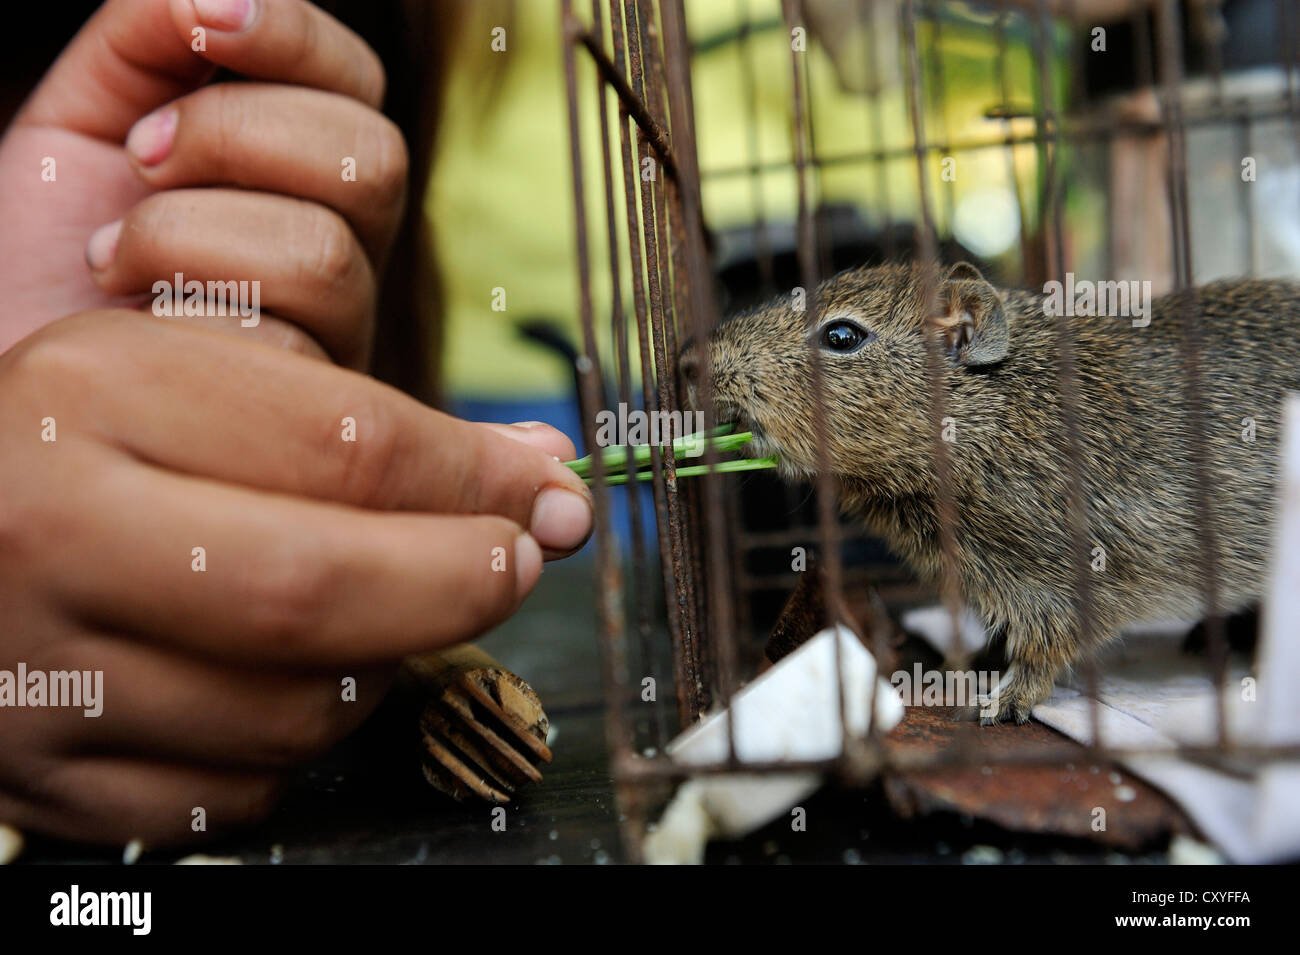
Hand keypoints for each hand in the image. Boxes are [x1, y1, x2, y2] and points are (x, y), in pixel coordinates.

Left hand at [0, 0, 404, 367]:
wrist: (19, 374)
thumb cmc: (49, 256)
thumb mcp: (84, 122)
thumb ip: (146, 38)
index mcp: (306, 169)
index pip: (357, 83)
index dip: (294, 37)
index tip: (198, 20)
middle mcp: (345, 246)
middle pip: (372, 159)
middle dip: (234, 134)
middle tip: (138, 158)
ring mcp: (338, 337)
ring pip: (324, 255)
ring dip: (187, 238)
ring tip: (110, 258)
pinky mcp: (308, 420)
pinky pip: (277, 352)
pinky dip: (180, 323)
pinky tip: (132, 330)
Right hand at [0, 311, 592, 844]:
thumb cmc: (79, 443)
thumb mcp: (191, 376)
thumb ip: (355, 417)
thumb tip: (535, 468)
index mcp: (98, 398)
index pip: (348, 447)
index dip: (479, 479)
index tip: (547, 492)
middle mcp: (53, 537)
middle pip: (318, 592)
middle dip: (458, 585)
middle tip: (514, 564)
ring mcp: (41, 674)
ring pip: (293, 713)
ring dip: (376, 668)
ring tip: (369, 612)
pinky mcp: (45, 779)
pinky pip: (235, 791)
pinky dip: (291, 744)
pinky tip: (273, 678)